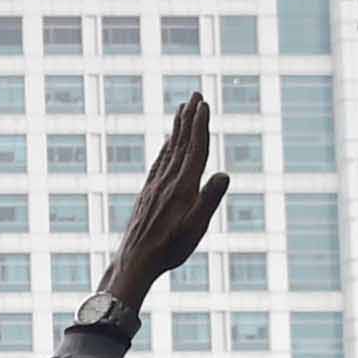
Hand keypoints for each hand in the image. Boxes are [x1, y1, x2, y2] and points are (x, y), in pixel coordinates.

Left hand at [102, 95, 231, 303]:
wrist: (134, 262)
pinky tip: (168, 143)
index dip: (200, 126)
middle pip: (182, 144)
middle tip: (195, 94)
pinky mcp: (147, 194)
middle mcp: (167, 182)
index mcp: (183, 187)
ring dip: (177, 128)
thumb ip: (209, 200)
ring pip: (169, 151)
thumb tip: (223, 174)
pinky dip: (166, 148)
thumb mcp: (195, 228)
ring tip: (182, 110)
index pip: (195, 150)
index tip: (203, 104)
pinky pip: (158, 164)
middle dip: (189, 118)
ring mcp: (155, 187)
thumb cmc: (169, 249)